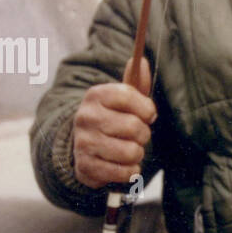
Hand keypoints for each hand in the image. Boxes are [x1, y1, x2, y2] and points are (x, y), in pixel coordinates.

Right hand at [72, 56, 156, 188]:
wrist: (84, 148)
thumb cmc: (113, 119)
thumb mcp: (123, 99)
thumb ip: (136, 82)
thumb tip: (140, 59)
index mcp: (96, 95)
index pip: (129, 96)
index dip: (146, 108)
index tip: (148, 114)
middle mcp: (86, 117)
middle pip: (135, 127)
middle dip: (144, 134)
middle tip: (136, 135)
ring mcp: (84, 142)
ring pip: (131, 151)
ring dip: (137, 154)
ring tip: (129, 150)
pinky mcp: (86, 167)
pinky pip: (124, 172)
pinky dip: (131, 171)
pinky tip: (123, 165)